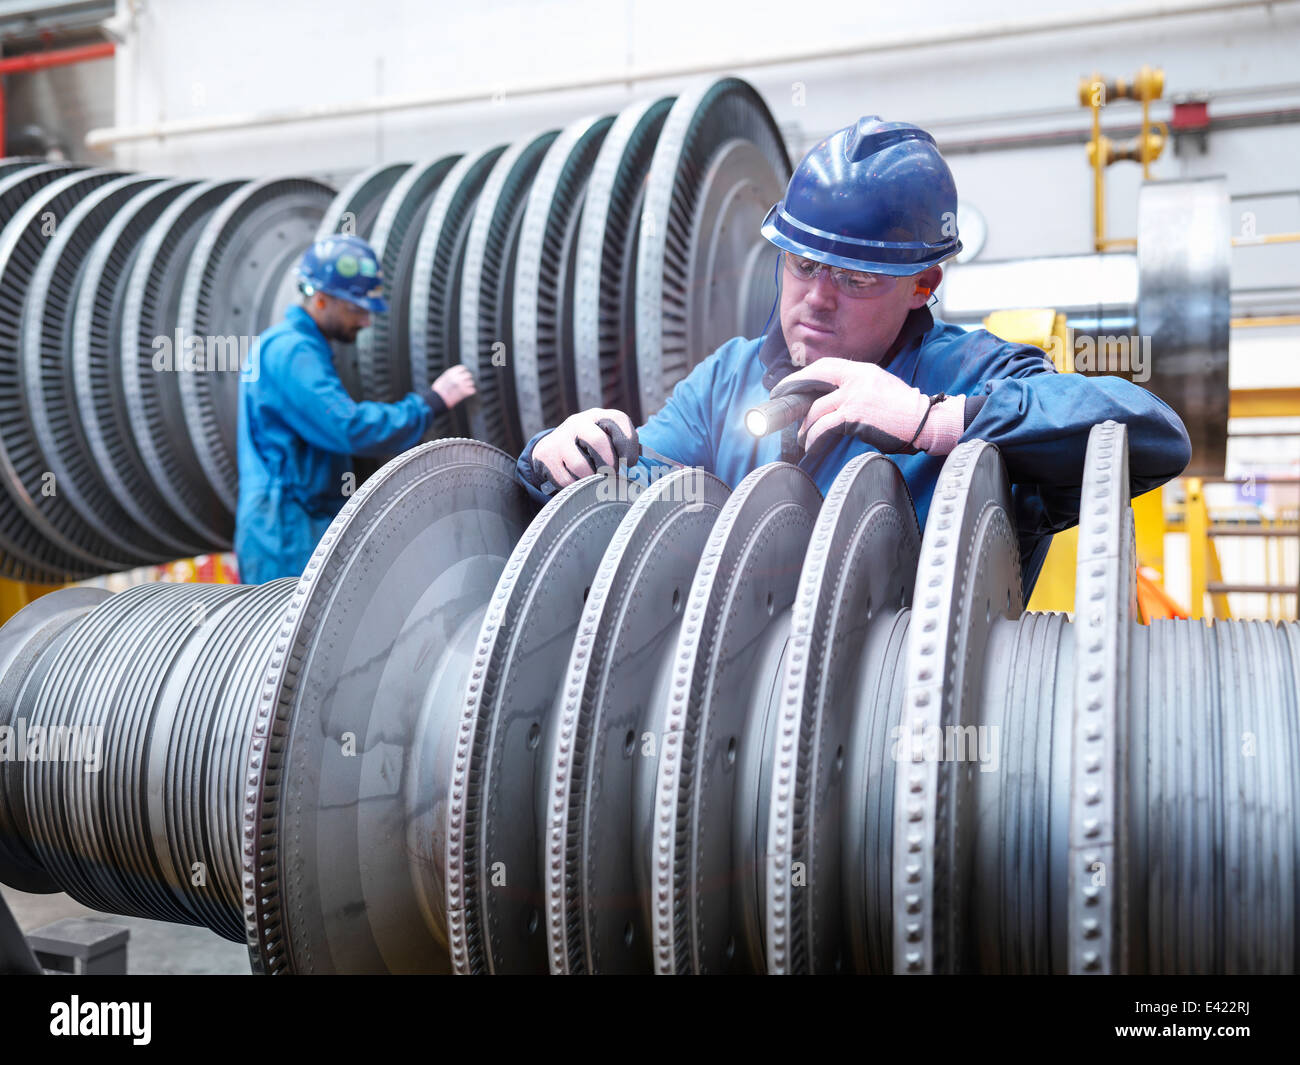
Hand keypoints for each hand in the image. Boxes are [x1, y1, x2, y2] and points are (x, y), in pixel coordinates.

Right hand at [432, 365, 476, 407]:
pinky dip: (470, 392)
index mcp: (451, 373)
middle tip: (464, 383)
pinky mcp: (465, 392)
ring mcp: (462, 384)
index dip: (463, 371)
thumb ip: (450, 376)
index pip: (462, 368)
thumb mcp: (442, 379)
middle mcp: (458, 377)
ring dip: (468, 386)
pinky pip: (472, 390)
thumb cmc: (438, 391)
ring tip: (464, 389)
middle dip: (467, 379)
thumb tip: (455, 376)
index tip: (463, 374)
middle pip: (468, 375)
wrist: (438, 400)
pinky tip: (466, 394)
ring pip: (471, 383)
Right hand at [532, 408, 637, 487]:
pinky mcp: (546, 455)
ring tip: (596, 481)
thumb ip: (626, 449)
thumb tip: (638, 466)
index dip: (629, 445)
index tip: (630, 463)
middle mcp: (578, 422)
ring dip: (593, 480)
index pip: (619, 421)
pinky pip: (566, 479)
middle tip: (613, 475)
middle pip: (598, 441)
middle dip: (610, 464)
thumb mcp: (609, 439)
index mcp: (599, 416)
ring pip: (581, 466)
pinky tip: (579, 482)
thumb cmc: (592, 446)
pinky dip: (577, 486)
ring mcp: (560, 438)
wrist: (555, 447)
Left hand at [771, 358, 964, 455]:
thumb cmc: (904, 410)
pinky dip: (815, 438)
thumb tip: (830, 399)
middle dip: (793, 394)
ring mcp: (855, 396)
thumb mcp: (879, 386)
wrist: (924, 421)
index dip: (802, 376)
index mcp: (862, 370)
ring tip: (804, 438)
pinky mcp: (855, 416)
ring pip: (817, 409)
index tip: (788, 386)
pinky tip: (812, 446)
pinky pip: (825, 427)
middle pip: (814, 382)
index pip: (824, 366)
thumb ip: (856, 387)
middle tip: (782, 407)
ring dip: (806, 426)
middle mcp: (857, 378)